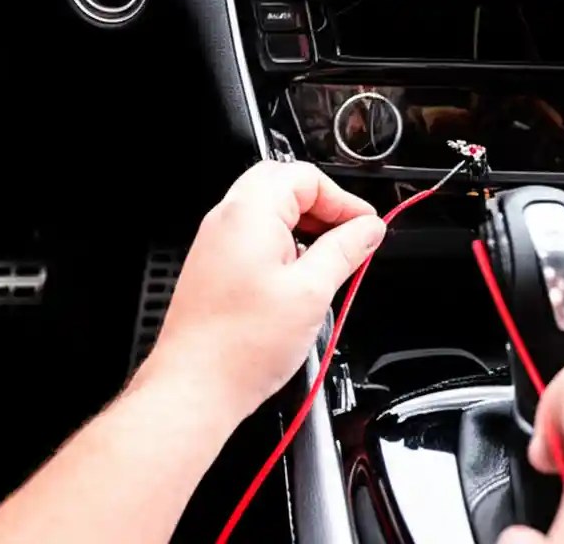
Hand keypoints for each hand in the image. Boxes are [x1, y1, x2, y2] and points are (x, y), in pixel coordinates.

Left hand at [138, 161, 385, 417]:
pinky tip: (300, 281)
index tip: (365, 227)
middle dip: (323, 207)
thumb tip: (368, 229)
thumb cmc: (240, 346)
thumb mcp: (312, 292)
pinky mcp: (214, 268)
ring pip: (268, 212)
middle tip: (350, 237)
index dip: (343, 200)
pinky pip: (254, 238)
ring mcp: (216, 244)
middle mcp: (226, 220)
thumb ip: (345, 250)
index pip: (306, 177)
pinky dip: (284, 247)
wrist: (196, 387)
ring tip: (329, 263)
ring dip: (304, 228)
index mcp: (250, 213)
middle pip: (284, 185)